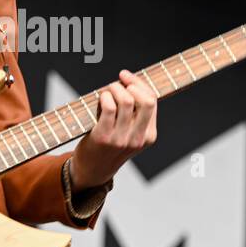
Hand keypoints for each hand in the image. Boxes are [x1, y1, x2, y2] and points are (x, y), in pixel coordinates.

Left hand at [70, 69, 157, 188]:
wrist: (93, 170)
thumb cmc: (111, 145)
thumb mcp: (131, 133)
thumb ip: (135, 113)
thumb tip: (129, 80)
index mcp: (149, 136)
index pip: (152, 101)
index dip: (140, 83)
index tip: (126, 76)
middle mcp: (138, 138)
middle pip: (146, 100)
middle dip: (132, 84)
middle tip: (118, 84)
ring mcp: (121, 139)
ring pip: (126, 101)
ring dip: (114, 89)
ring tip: (107, 92)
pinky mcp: (104, 137)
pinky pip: (108, 108)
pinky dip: (105, 97)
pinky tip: (101, 99)